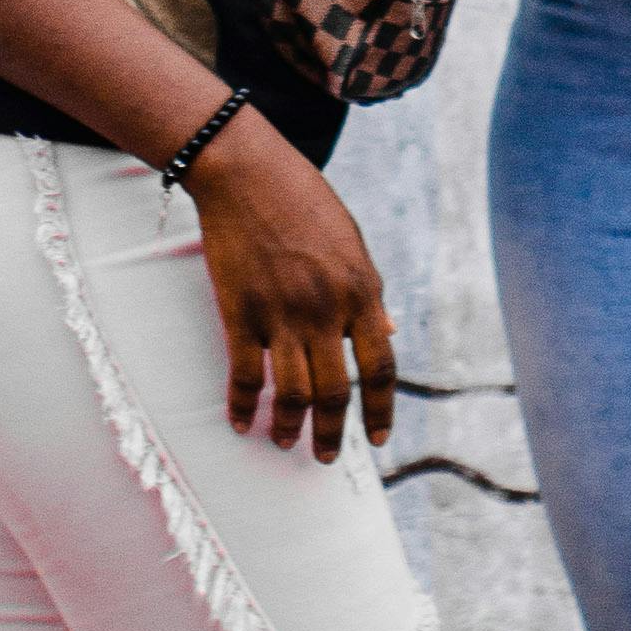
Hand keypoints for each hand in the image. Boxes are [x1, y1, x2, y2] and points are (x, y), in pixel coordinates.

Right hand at [187, 127, 395, 455]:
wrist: (248, 173)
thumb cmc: (304, 201)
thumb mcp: (353, 243)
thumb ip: (370, 293)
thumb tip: (389, 333)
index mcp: (362, 292)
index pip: (382, 367)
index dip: (382, 409)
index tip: (379, 437)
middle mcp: (326, 310)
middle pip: (336, 392)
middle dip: (332, 433)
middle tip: (326, 456)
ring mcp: (282, 314)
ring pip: (292, 393)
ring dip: (291, 427)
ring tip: (286, 443)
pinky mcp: (241, 313)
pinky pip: (246, 375)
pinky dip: (244, 405)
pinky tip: (243, 422)